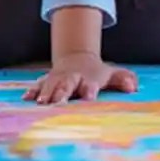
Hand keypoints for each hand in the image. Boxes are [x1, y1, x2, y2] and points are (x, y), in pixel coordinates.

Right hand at [23, 53, 137, 104]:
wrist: (77, 57)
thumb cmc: (97, 72)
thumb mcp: (113, 73)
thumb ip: (124, 79)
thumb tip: (133, 87)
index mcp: (89, 77)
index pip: (90, 84)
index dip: (89, 89)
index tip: (89, 97)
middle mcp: (72, 77)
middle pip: (67, 84)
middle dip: (63, 93)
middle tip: (59, 103)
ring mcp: (58, 78)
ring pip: (50, 85)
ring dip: (46, 93)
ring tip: (41, 103)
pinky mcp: (47, 80)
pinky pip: (38, 85)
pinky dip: (32, 91)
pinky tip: (27, 99)